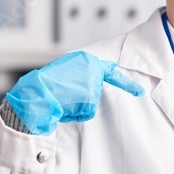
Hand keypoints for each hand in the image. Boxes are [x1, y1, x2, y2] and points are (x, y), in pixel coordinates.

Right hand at [6, 51, 144, 134]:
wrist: (34, 94)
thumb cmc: (45, 85)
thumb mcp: (65, 72)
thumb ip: (83, 75)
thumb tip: (99, 77)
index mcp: (85, 60)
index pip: (110, 71)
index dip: (125, 83)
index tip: (140, 92)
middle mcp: (91, 68)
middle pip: (95, 92)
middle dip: (83, 100)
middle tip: (66, 99)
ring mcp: (92, 82)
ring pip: (91, 103)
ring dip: (77, 106)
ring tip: (61, 99)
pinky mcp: (89, 96)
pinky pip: (86, 112)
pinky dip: (75, 113)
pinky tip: (63, 106)